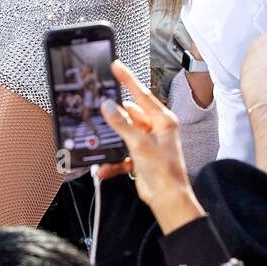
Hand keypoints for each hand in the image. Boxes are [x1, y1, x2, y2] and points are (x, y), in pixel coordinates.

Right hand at [99, 60, 204, 235]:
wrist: (167, 199)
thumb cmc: (164, 172)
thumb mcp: (140, 144)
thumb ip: (122, 124)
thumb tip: (108, 105)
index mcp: (163, 120)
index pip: (141, 95)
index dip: (127, 79)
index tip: (116, 66)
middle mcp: (156, 129)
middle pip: (129, 115)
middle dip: (114, 118)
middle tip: (98, 111)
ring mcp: (147, 143)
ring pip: (122, 135)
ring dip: (112, 143)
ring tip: (100, 145)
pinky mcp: (139, 157)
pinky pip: (121, 154)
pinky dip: (112, 161)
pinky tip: (104, 168)